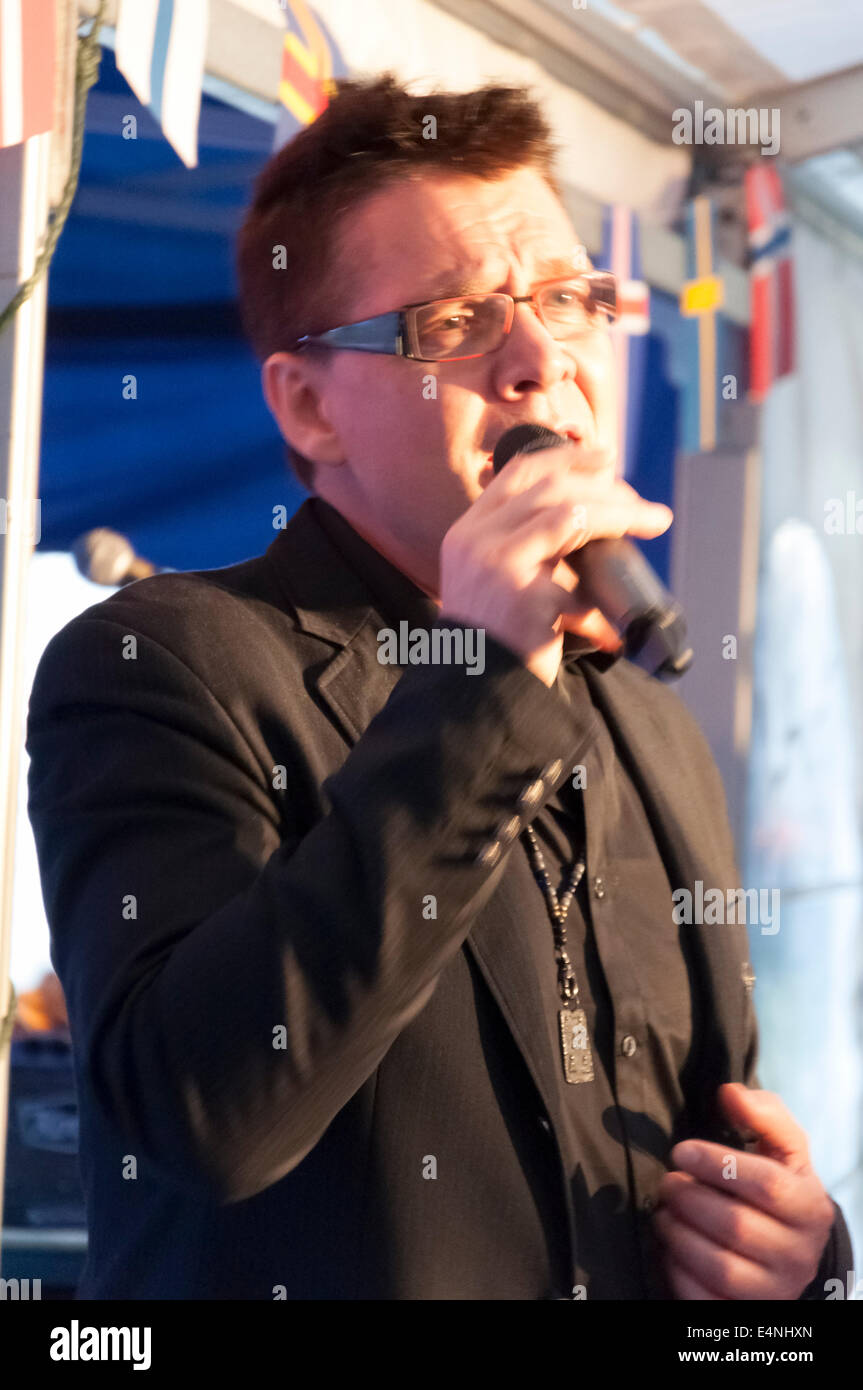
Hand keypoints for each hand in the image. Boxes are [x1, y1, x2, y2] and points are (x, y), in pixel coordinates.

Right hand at [439, 441, 672, 686]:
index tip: (605, 457)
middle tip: (642, 502)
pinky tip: (615, 632)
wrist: (468, 696)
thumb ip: (531, 551)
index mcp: (468, 532)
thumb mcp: (498, 583)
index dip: (566, 458)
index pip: (519, 473)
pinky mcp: (521, 597)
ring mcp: (496, 564)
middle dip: (606, 486)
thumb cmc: (491, 643)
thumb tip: (598, 523)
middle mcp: (476, 540)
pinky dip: (603, 609)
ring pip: (569, 516)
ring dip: (621, 515)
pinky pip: (579, 590)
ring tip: (654, 522)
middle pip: (551, 487)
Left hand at [653, 1083, 834, 1299]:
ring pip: (719, 1266)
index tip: (681, 1151)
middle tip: (667, 1183)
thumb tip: (730, 1092)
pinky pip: (705, 1299)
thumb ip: (763, 1114)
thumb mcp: (782, 1148)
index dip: (717, 1163)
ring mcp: (775, 1290)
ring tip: (664, 1212)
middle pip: (736, 1225)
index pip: (765, 1184)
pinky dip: (678, 1272)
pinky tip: (670, 1248)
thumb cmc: (777, 1186)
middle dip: (690, 1199)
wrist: (788, 1248)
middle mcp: (800, 1255)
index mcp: (811, 1208)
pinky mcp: (746, 1312)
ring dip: (679, 1234)